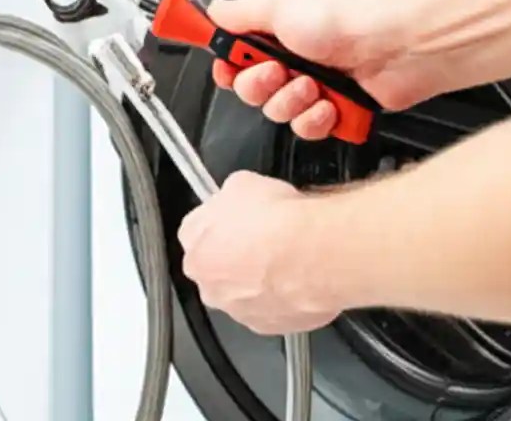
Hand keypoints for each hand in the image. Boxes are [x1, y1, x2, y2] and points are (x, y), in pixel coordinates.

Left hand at [178, 171, 341, 334]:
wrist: (314, 255)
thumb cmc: (277, 222)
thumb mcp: (242, 183)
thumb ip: (230, 197)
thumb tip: (237, 196)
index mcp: (196, 250)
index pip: (197, 234)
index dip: (222, 223)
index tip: (239, 218)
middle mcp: (210, 286)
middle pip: (219, 268)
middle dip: (238, 256)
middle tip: (265, 239)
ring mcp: (239, 311)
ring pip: (245, 293)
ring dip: (260, 279)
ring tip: (287, 260)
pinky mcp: (269, 326)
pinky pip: (273, 310)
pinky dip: (284, 297)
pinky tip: (299, 279)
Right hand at [208, 0, 433, 139]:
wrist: (399, 46)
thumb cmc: (349, 17)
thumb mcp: (279, 3)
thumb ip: (239, 12)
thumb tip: (213, 11)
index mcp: (276, 28)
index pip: (234, 53)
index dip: (227, 64)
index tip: (227, 66)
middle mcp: (294, 56)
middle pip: (250, 89)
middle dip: (259, 85)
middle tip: (276, 70)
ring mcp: (315, 83)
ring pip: (277, 112)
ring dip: (290, 102)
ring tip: (311, 84)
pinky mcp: (335, 108)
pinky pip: (307, 128)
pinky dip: (316, 119)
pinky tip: (329, 102)